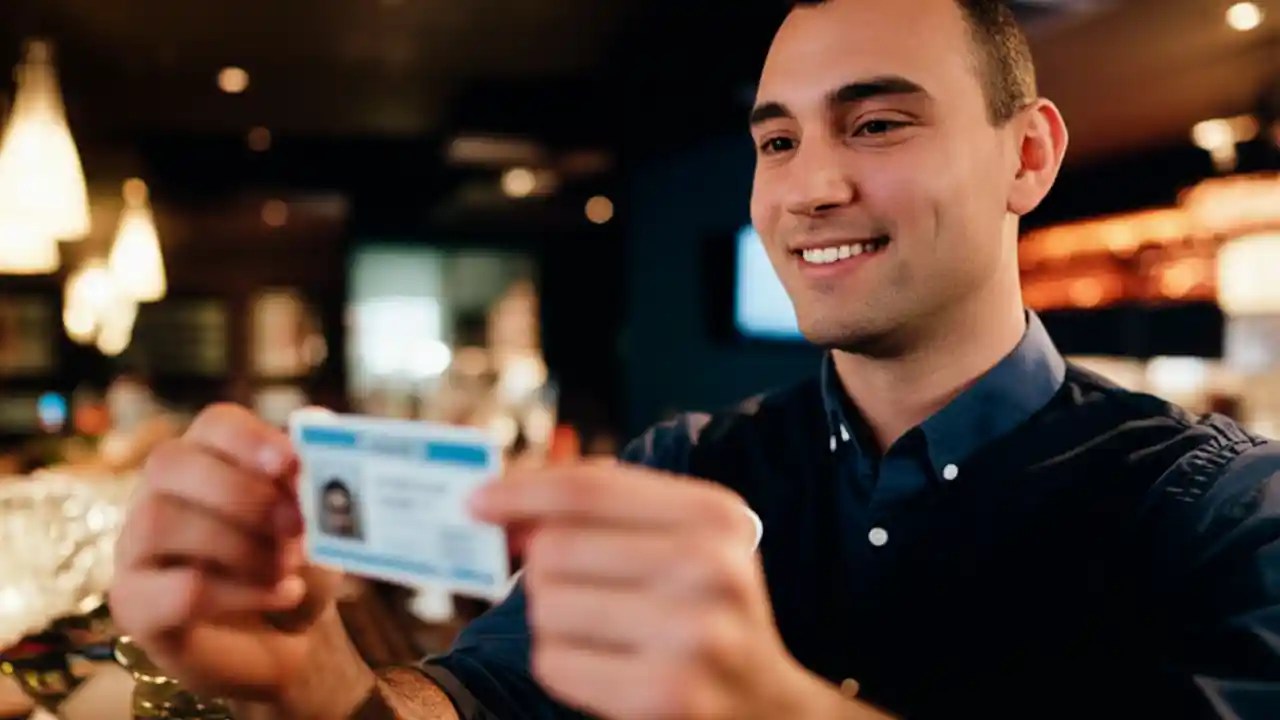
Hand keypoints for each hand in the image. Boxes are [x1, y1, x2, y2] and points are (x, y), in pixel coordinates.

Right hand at [108, 404, 370, 715]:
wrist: (288, 642)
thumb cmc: (299, 569)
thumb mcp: (323, 527)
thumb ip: (318, 484)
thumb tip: (319, 424)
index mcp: (209, 458)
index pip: (214, 424)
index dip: (251, 439)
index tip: (292, 464)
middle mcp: (161, 494)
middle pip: (171, 462)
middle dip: (241, 492)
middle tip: (296, 526)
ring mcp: (137, 548)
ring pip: (160, 521)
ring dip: (239, 545)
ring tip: (288, 569)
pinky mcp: (136, 605)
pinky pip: (175, 589)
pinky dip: (240, 593)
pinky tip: (284, 595)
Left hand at [470, 461, 847, 719]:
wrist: (772, 711)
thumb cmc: (707, 613)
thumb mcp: (684, 543)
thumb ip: (601, 513)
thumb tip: (498, 507)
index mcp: (716, 516)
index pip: (590, 489)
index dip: (521, 490)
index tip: (475, 500)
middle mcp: (711, 568)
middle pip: (554, 549)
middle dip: (547, 573)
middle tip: (587, 593)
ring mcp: (691, 635)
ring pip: (546, 607)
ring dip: (555, 623)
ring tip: (609, 634)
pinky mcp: (664, 696)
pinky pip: (554, 664)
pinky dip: (564, 667)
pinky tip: (610, 670)